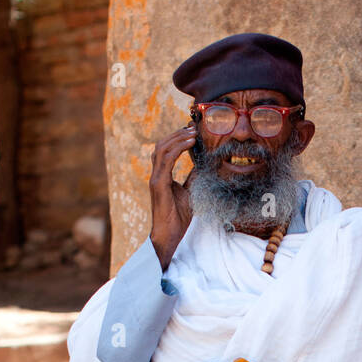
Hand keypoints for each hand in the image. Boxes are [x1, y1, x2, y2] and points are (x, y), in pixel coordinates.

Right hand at [149, 125, 195, 270]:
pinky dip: (177, 149)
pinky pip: (166, 160)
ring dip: (178, 138)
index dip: (178, 139)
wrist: (170, 235)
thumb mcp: (190, 193)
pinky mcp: (158, 184)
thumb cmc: (179, 218)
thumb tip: (205, 165)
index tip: (192, 132)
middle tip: (193, 127)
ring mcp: (155, 178)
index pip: (167, 151)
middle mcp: (156, 174)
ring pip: (162, 149)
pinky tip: (189, 143)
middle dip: (178, 134)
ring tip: (192, 133)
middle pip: (163, 145)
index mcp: (162, 176)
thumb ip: (194, 178)